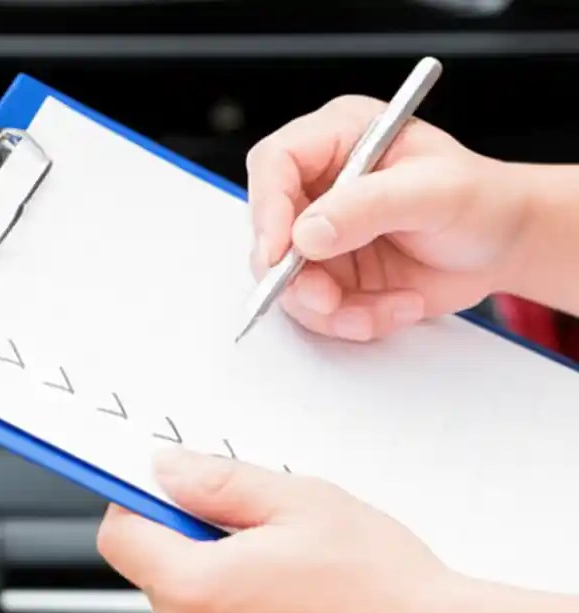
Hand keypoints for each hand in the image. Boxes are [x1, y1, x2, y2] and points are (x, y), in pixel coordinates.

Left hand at [97, 448, 479, 612]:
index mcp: (198, 589)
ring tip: (294, 579)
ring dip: (224, 590)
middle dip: (192, 545)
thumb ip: (219, 482)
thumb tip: (169, 470)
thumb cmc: (389, 593)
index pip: (118, 536)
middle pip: (158, 576)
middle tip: (255, 530)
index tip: (161, 489)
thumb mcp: (301, 502)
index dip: (139, 503)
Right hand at [246, 95, 529, 341]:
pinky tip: (396, 307)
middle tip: (329, 299)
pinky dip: (352, 319)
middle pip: (268, 230)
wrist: (502, 245)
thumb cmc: (479, 200)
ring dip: (331, 307)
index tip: (280, 251)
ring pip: (285, 279)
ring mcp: (320, 233)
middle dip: (296, 275)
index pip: (274, 163)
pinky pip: (314, 309)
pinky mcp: (328, 273)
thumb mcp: (435, 191)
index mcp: (338, 137)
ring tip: (387, 307)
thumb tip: (308, 234)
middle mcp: (318, 184)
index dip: (267, 207)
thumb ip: (370, 206)